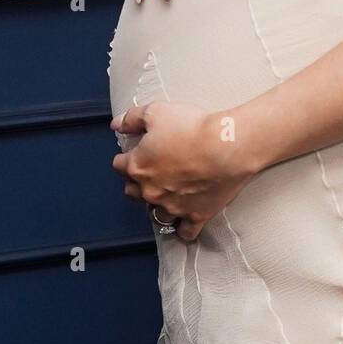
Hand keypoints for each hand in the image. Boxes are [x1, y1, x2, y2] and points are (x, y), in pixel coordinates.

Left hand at [110, 102, 255, 242]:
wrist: (226, 146)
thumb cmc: (192, 128)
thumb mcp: (157, 111)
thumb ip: (132, 118)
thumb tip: (117, 124)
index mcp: (138, 166)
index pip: (119, 165)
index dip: (126, 156)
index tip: (135, 151)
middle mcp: (150, 191)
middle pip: (132, 191)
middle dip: (137, 181)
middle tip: (151, 169)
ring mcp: (172, 207)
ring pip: (155, 213)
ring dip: (157, 204)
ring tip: (165, 194)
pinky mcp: (195, 215)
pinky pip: (184, 232)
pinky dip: (182, 227)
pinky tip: (183, 220)